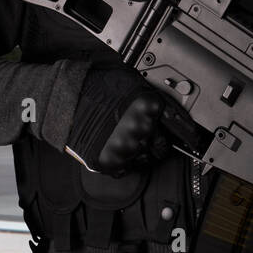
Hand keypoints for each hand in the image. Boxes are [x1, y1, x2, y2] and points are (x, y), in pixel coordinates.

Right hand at [65, 63, 190, 175]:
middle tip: (146, 136)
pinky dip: (124, 162)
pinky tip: (116, 149)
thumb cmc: (94, 88)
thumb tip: (166, 108)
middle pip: (163, 145)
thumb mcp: (131, 83)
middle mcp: (142, 129)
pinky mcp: (111, 162)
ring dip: (140, 152)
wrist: (65, 101)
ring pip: (145, 158)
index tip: (187, 136)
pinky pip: (127, 169)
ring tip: (125, 140)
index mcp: (150, 107)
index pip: (177, 124)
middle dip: (157, 141)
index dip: (181, 130)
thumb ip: (151, 98)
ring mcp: (127, 147)